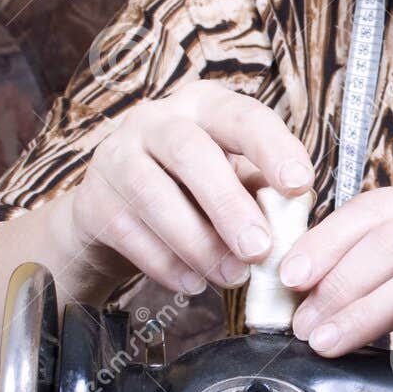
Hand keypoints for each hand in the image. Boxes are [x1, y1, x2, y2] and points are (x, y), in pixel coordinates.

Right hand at [68, 82, 314, 293]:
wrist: (117, 217)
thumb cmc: (193, 193)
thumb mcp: (234, 180)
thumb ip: (263, 192)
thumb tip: (296, 217)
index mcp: (204, 107)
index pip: (242, 116)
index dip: (273, 149)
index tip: (299, 186)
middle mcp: (156, 121)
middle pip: (190, 153)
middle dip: (229, 205)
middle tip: (260, 250)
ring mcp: (117, 157)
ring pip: (154, 195)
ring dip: (199, 244)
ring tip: (232, 277)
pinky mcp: (92, 200)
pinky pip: (129, 233)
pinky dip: (166, 264)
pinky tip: (194, 284)